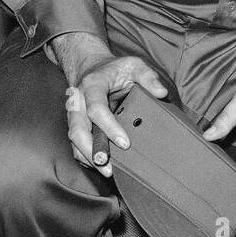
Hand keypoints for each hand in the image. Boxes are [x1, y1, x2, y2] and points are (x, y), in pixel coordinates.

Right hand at [65, 54, 167, 177]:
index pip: (96, 109)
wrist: (93, 68)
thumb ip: (148, 77)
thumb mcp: (134, 65)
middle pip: (77, 129)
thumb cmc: (115, 69)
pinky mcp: (76, 125)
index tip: (126, 143)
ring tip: (107, 172)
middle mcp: (78, 101)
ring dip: (88, 158)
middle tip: (109, 165)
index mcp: (91, 85)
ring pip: (74, 139)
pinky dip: (85, 157)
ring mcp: (74, 115)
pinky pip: (75, 144)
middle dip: (92, 149)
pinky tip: (100, 167)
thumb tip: (161, 93)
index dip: (109, 127)